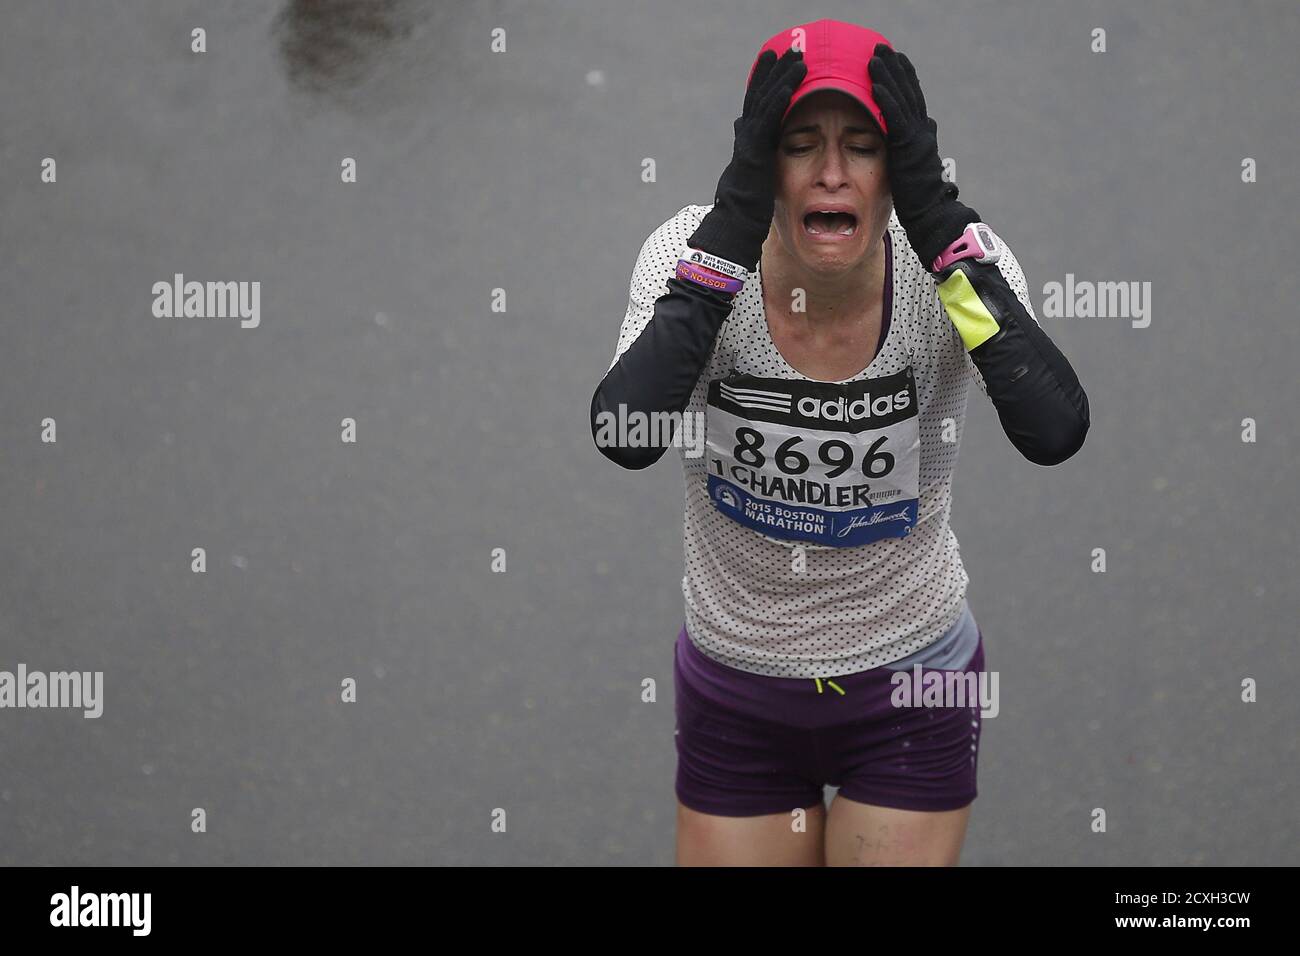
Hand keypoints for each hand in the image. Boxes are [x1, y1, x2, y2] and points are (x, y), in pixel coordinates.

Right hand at [688, 48, 806, 273]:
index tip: (777, 64)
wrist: (733, 230)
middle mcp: (746, 139)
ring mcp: (748, 143)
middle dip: (773, 73)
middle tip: (788, 49)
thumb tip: (751, 147)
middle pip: (760, 97)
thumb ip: (756, 161)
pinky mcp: (753, 151)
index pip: (759, 108)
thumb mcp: (754, 182)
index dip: (767, 85)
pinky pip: (769, 117)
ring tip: (797, 57)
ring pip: (765, 102)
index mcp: (750, 145)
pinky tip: (793, 81)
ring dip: (781, 77)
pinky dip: (781, 97)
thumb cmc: (744, 213)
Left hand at [868, 43, 978, 268]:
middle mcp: (921, 132)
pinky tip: (875, 86)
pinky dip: (886, 101)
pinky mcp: (908, 149)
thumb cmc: (921, 199)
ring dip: (888, 77)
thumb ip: (916, 146)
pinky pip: (895, 119)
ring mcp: (916, 139)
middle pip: (908, 92)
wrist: (932, 216)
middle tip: (881, 49)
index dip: (903, 79)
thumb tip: (926, 128)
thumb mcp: (915, 167)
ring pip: (901, 100)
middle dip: (895, 69)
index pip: (911, 101)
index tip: (893, 61)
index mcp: (921, 136)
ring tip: (875, 58)